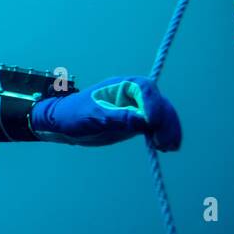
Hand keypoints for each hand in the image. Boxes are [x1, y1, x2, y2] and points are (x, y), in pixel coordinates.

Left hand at [32, 75, 180, 151]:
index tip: (152, 122)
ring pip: (162, 115)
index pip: (145, 89)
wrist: (64, 123)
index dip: (153, 104)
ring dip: (169, 129)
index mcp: (122, 86)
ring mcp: (137, 109)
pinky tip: (166, 147)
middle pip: (158, 103)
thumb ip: (116, 117)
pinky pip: (156, 127)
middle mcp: (133, 95)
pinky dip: (164, 135)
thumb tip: (143, 120)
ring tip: (168, 147)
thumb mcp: (91, 116)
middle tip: (164, 141)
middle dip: (165, 121)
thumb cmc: (73, 114)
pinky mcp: (137, 123)